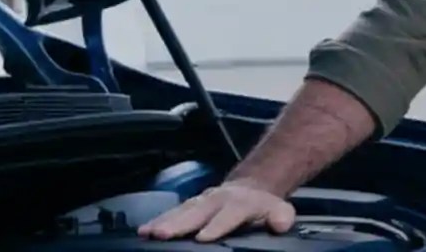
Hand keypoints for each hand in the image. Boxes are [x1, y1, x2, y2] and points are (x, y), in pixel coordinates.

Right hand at [137, 178, 296, 241]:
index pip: (228, 215)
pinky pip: (172, 213)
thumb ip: (280, 216)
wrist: (250, 188)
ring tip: (147, 232)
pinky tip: (144, 231)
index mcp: (239, 203)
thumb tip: (281, 223)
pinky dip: (158, 221)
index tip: (203, 237)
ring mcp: (201, 201)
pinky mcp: (190, 205)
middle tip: (163, 234)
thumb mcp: (279, 209)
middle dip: (179, 223)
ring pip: (181, 211)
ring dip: (164, 222)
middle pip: (197, 212)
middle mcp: (216, 200)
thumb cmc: (262, 206)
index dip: (216, 226)